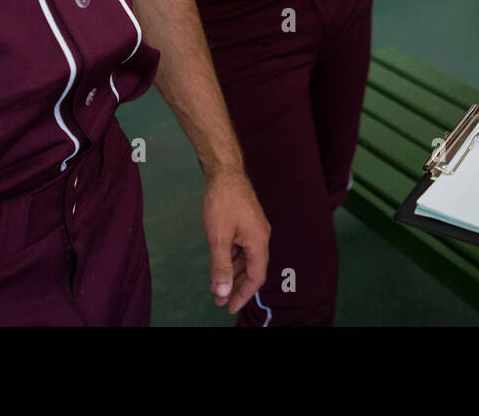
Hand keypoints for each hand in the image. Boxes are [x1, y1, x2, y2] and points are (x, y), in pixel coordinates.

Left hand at [201, 168, 269, 313]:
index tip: (228, 307)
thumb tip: (222, 291)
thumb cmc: (223, 201)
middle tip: (220, 301)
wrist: (224, 172)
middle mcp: (261, 236)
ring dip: (233, 273)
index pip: (256, 277)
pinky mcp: (247, 223)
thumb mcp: (218, 237)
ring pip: (247, 258)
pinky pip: (242, 247)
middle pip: (253, 269)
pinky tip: (220, 265)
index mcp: (259, 241)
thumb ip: (220, 266)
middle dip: (237, 287)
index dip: (243, 294)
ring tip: (217, 286)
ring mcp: (255, 229)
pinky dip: (232, 259)